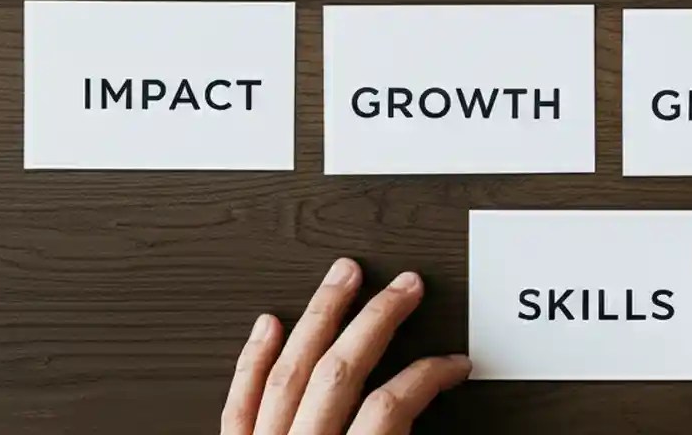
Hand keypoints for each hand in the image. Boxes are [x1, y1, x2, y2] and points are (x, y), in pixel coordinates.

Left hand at [221, 259, 469, 434]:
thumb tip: (429, 413)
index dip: (428, 377)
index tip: (452, 365)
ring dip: (320, 317)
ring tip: (343, 278)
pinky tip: (268, 324)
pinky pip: (239, 401)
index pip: (391, 408)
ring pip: (290, 372)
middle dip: (377, 320)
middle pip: (340, 371)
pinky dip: (253, 360)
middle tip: (405, 287)